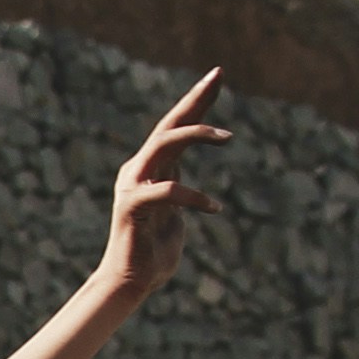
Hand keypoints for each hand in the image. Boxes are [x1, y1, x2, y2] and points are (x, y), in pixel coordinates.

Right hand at [100, 71, 227, 301]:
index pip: (174, 126)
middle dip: (194, 99)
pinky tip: (215, 208)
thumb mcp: (174, 211)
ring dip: (196, 134)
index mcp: (149, 169)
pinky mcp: (132, 206)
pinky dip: (194, 197)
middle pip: (168, 124)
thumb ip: (178, 187)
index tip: (217, 76)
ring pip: (163, 143)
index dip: (196, 100)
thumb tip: (186, 175)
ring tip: (228, 137)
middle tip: (218, 76)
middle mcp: (137, 170)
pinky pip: (168, 190)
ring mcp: (132, 187)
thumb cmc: (154, 252)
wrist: (130, 283)